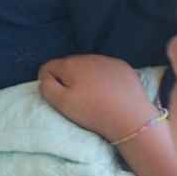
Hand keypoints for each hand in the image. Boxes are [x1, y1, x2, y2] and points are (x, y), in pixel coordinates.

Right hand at [38, 54, 157, 142]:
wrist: (132, 118)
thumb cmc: (93, 112)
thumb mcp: (62, 104)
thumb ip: (47, 87)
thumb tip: (44, 77)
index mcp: (70, 64)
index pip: (49, 66)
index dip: (47, 81)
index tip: (56, 96)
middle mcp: (88, 57)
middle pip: (69, 65)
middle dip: (68, 78)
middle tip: (76, 98)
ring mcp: (107, 60)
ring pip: (88, 66)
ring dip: (86, 77)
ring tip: (93, 96)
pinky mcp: (123, 67)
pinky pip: (106, 69)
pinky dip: (103, 77)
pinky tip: (108, 92)